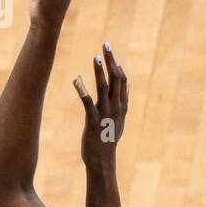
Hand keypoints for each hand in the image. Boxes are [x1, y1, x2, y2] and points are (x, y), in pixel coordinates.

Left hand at [73, 43, 129, 172]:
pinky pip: (88, 103)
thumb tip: (129, 83)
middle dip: (111, 61)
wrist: (103, 161)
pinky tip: (76, 79)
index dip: (117, 65)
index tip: (109, 50)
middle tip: (106, 44)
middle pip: (116, 80)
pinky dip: (82, 90)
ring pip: (104, 89)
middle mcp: (116, 108)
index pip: (123, 80)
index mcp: (122, 106)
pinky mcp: (93, 121)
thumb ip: (124, 99)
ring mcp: (105, 114)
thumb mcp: (120, 118)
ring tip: (95, 57)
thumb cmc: (109, 139)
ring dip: (100, 73)